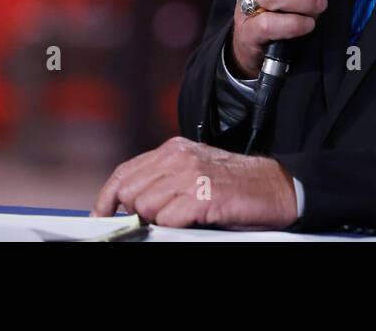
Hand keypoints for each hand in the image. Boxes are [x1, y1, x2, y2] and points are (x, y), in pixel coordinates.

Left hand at [91, 137, 297, 228]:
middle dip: (137, 211)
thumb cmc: (236, 183)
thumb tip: (130, 202)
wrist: (276, 186)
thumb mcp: (195, 170)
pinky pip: (167, 220)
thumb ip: (164, 178)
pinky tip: (195, 220)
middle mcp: (179, 158)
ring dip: (159, 220)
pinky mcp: (202, 197)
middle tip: (158, 219)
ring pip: (145, 207)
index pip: (125, 173)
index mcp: (174, 149)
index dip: (107, 198)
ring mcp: (190, 176)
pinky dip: (175, 227)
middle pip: (130, 192)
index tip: (99, 216)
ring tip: (183, 217)